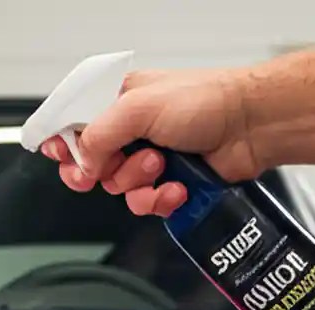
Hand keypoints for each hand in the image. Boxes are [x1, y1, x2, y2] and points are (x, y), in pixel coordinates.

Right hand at [40, 67, 262, 217]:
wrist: (252, 126)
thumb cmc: (206, 102)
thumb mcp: (137, 107)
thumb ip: (98, 134)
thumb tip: (83, 163)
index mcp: (118, 102)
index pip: (73, 123)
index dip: (62, 143)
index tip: (61, 155)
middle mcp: (131, 131)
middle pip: (88, 163)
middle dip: (97, 170)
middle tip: (105, 169)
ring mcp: (149, 159)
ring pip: (117, 188)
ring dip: (137, 182)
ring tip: (161, 164)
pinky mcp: (168, 183)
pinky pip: (145, 204)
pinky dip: (158, 199)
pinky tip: (176, 186)